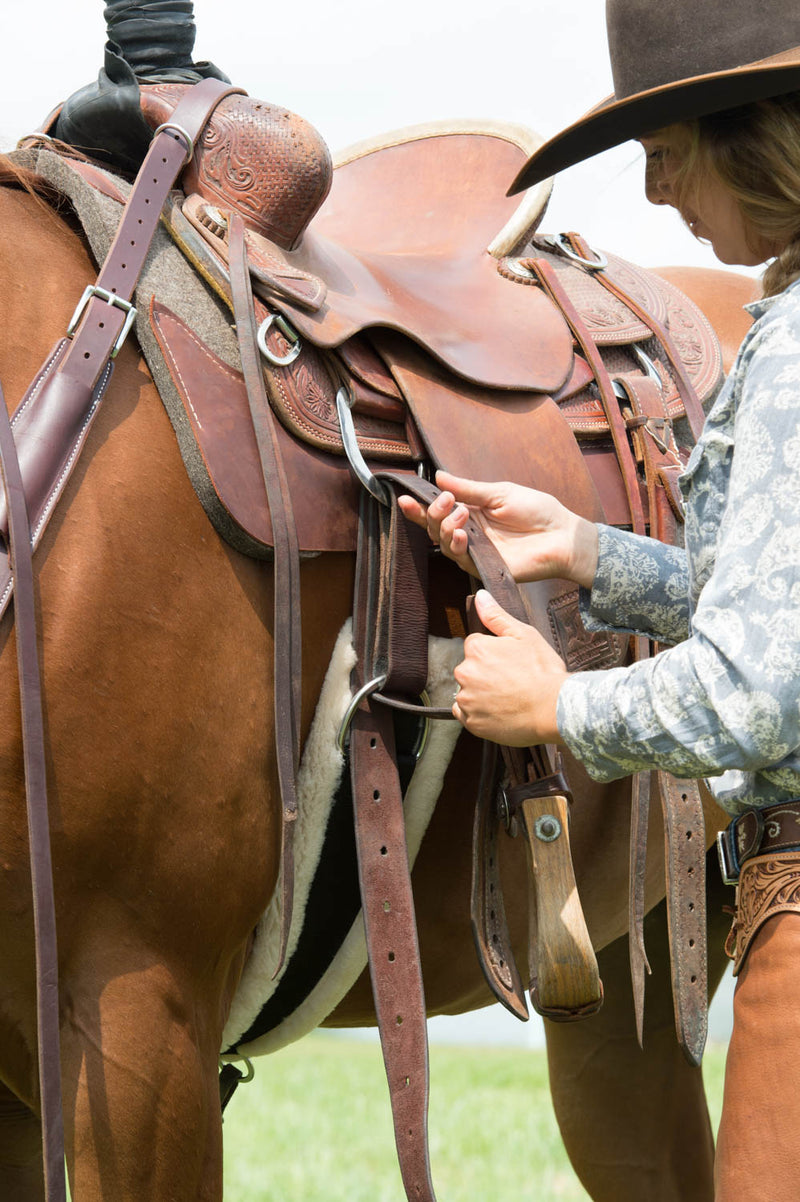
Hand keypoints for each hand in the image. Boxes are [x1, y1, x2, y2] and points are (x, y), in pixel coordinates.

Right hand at [398, 471, 597, 587]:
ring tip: (461, 514)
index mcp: (471, 512)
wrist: (561, 534)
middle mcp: (469, 532)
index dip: (419, 507)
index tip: (404, 498)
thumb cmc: (536, 510)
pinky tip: (462, 533)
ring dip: (445, 527)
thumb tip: (439, 476)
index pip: (438, 511)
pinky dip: (457, 545)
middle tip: (447, 501)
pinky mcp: (484, 567)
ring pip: (443, 544)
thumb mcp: (500, 492)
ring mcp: (475, 551)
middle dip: (433, 513)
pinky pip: (460, 559)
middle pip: (435, 528)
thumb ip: (469, 489)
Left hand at [451, 590, 567, 745]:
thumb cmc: (543, 671)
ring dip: (482, 694)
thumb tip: (480, 597)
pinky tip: (500, 711)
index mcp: (476, 649)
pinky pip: (468, 715)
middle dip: (486, 674)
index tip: (511, 663)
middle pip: (470, 669)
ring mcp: (467, 699)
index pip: (476, 646)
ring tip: (509, 698)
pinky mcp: (472, 723)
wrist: (555, 709)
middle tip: (513, 681)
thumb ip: (496, 616)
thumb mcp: (524, 635)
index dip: (495, 654)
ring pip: (468, 692)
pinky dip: (479, 714)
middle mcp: (465, 673)